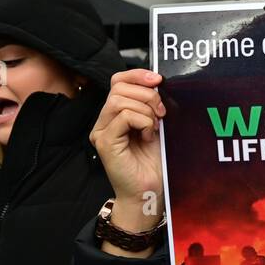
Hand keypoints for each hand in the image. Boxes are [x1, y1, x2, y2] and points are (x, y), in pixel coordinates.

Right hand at [89, 69, 165, 230]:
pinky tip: (148, 136)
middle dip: (148, 95)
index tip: (159, 80)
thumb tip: (159, 82)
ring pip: (120, 100)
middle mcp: (105, 120)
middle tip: (162, 113)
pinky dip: (142, 122)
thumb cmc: (156, 160)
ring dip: (146, 110)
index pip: (119, 80)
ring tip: (155, 127)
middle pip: (120, 88)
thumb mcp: (158, 125)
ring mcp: (102, 131)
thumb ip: (154, 104)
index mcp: (117, 113)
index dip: (138, 74)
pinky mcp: (104, 142)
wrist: (151, 189)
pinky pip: (124, 117)